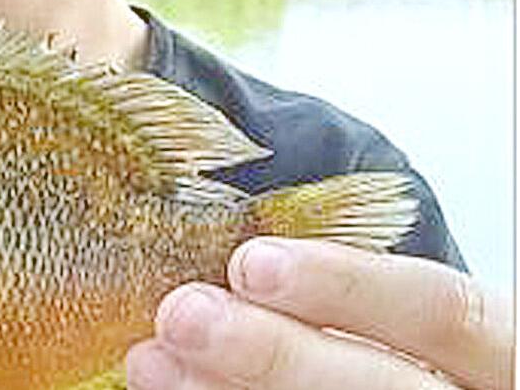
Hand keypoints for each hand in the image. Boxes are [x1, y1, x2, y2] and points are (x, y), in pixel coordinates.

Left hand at [126, 238, 513, 388]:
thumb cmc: (406, 358)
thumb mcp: (405, 324)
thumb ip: (348, 299)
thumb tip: (235, 262)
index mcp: (495, 353)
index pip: (442, 311)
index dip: (347, 286)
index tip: (251, 262)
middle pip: (382, 387)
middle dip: (274, 352)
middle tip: (182, 314)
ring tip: (154, 363)